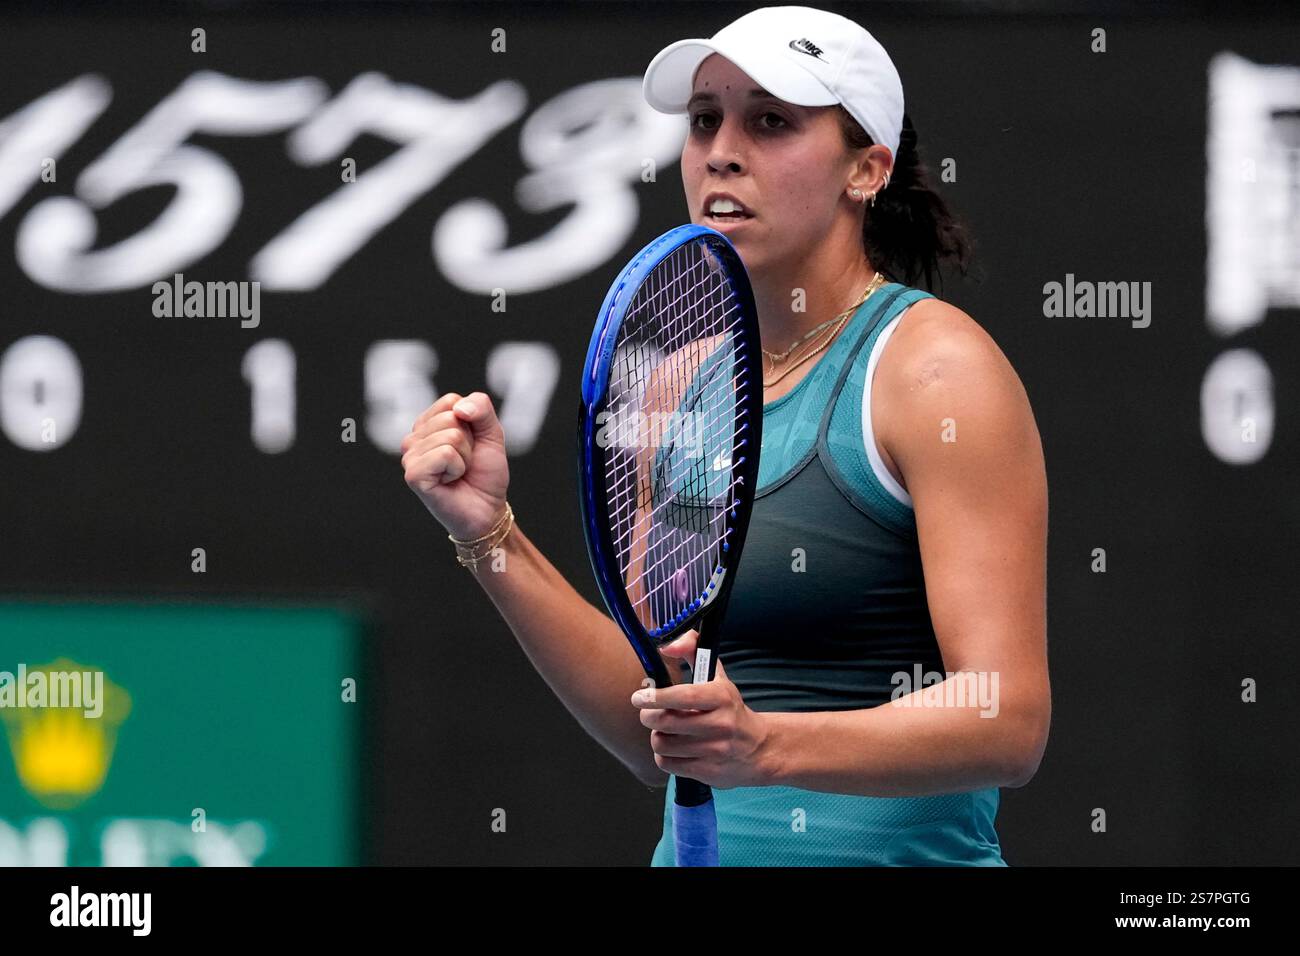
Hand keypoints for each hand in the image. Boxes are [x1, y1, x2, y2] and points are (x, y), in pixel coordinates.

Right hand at [400, 391, 509, 539]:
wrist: (487, 509)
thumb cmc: (485, 473)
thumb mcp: (491, 434)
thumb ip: (482, 409)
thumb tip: (460, 408)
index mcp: (428, 424)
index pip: (451, 401)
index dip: (472, 423)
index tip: (471, 445)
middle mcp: (414, 438)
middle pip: (451, 417)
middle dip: (469, 442)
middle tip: (465, 463)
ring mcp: (410, 456)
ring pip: (451, 436)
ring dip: (465, 457)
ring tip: (458, 473)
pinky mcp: (413, 474)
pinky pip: (445, 454)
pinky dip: (457, 468)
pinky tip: (450, 481)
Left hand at [631, 629, 772, 789]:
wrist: (758, 749)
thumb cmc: (730, 709)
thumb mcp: (717, 678)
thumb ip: (693, 652)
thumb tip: (668, 645)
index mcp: (722, 697)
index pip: (683, 695)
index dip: (655, 696)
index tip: (639, 697)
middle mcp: (721, 724)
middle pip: (666, 722)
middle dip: (649, 717)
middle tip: (649, 714)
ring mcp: (715, 751)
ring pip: (663, 744)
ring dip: (657, 737)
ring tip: (665, 732)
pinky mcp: (708, 772)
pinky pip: (668, 764)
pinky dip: (664, 756)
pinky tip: (674, 749)